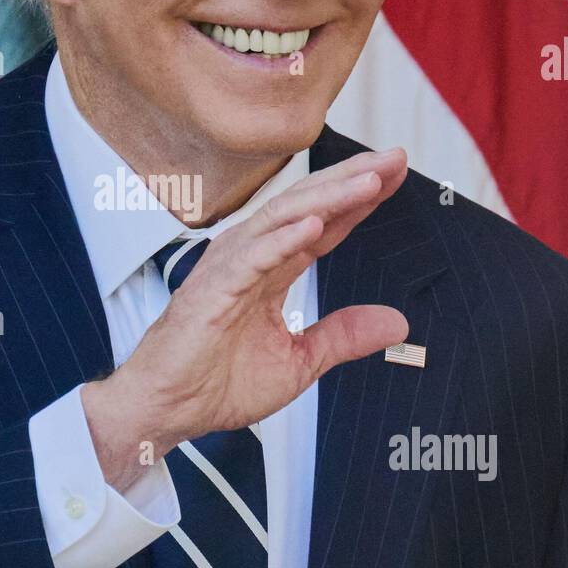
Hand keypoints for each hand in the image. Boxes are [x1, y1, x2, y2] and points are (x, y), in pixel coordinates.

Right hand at [82, 148, 409, 487]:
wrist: (169, 410)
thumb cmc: (216, 383)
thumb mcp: (299, 360)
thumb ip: (344, 335)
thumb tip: (398, 324)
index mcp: (271, 270)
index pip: (323, 224)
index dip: (360, 199)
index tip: (396, 173)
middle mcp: (251, 258)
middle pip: (308, 207)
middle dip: (353, 180)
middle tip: (394, 158)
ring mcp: (230, 269)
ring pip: (284, 220)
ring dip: (328, 198)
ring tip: (368, 181)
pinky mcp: (213, 289)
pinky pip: (253, 257)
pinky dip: (284, 238)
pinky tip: (315, 224)